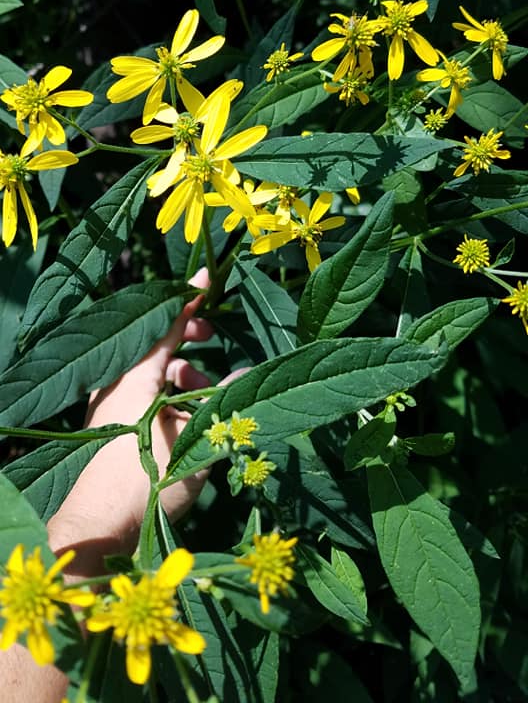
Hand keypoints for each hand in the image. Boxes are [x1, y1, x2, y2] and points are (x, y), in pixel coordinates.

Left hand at [48, 268, 212, 577]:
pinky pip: (144, 393)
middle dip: (187, 336)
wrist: (98, 530)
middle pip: (156, 343)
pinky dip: (169, 395)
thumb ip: (226, 400)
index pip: (166, 324)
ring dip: (184, 373)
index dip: (189, 299)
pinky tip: (191, 418)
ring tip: (209, 393)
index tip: (206, 276)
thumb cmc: (147, 481)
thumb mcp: (198, 439)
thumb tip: (251, 370)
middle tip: (211, 337)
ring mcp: (110, 405)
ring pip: (152, 371)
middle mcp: (116, 382)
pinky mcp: (111, 427)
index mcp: (133, 375)